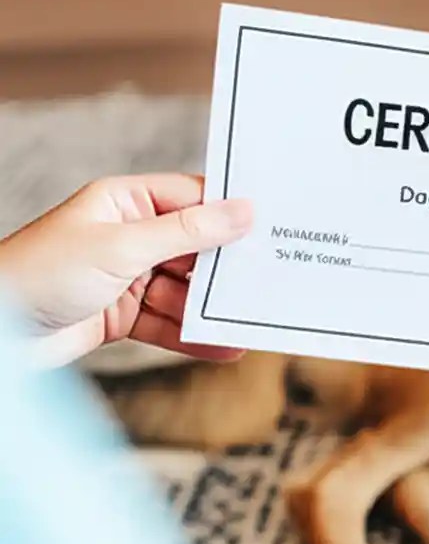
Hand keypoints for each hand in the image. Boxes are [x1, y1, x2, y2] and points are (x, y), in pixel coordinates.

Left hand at [0, 174, 252, 366]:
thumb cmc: (40, 274)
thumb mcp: (123, 247)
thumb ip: (188, 232)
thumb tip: (242, 212)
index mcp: (124, 203)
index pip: (192, 199)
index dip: (231, 212)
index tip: (272, 224)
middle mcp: (127, 235)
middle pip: (194, 247)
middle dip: (227, 266)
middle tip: (271, 276)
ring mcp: (126, 277)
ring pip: (186, 290)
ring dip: (213, 307)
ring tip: (252, 318)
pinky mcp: (122, 315)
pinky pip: (170, 323)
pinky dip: (196, 335)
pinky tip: (224, 344)